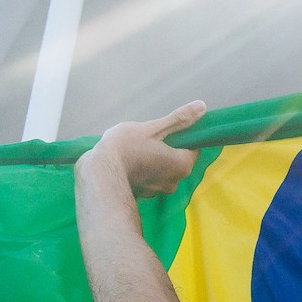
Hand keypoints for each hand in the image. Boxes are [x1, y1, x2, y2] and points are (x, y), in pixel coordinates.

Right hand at [87, 101, 208, 195]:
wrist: (99, 174)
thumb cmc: (126, 148)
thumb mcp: (154, 128)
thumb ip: (179, 119)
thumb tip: (202, 107)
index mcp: (182, 165)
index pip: (193, 148)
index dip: (182, 137)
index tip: (166, 130)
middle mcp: (175, 182)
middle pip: (177, 158)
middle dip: (166, 147)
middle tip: (147, 138)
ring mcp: (158, 190)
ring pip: (162, 168)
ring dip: (154, 158)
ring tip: (134, 149)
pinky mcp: (144, 194)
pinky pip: (149, 177)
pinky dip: (143, 169)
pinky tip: (129, 161)